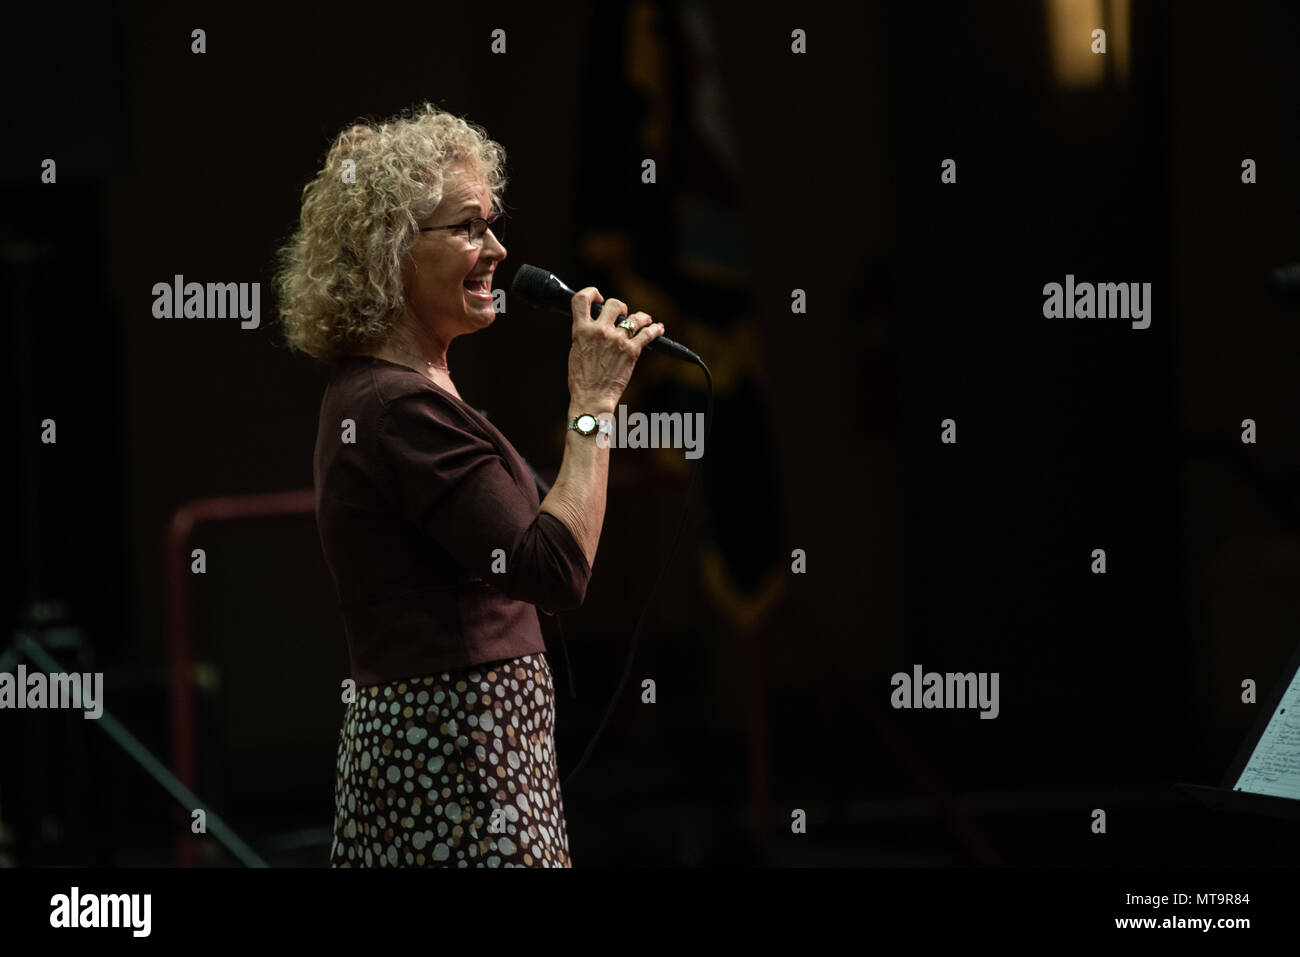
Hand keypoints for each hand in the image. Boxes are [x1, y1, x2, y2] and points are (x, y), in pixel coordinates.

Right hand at [566, 287, 664, 412]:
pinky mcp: (632, 351)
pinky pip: (648, 334)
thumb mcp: (576, 351)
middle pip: (614, 304)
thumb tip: (593, 327)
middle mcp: (599, 331)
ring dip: (642, 317)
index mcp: (581, 331)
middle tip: (623, 315)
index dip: (592, 292)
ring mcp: (616, 340)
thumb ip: (584, 335)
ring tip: (645, 320)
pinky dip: (655, 330)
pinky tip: (658, 329)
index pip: (582, 300)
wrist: (592, 398)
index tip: (598, 297)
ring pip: (635, 318)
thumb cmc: (582, 380)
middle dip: (621, 307)